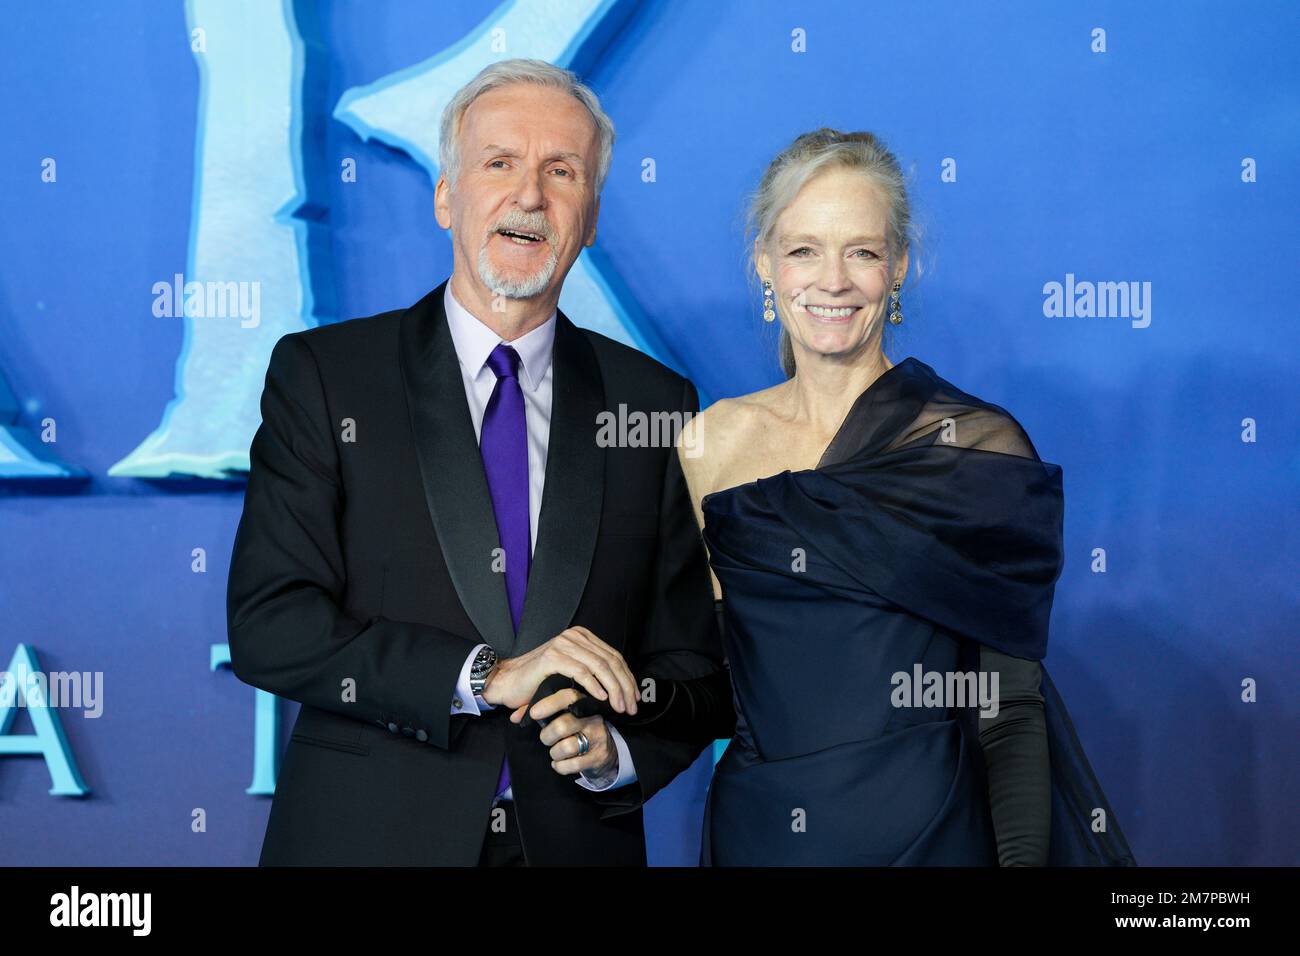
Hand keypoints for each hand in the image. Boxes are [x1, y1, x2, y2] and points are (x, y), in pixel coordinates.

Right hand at [481, 626, 638, 714]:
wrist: (507, 683)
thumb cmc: (539, 682)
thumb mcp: (571, 673)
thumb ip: (593, 673)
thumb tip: (622, 689)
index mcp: (581, 637)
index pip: (614, 656)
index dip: (628, 678)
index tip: (635, 698)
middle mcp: (574, 636)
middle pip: (611, 661)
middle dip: (625, 686)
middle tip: (631, 707)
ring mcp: (563, 644)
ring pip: (600, 666)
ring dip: (614, 690)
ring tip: (619, 707)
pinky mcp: (552, 657)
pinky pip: (581, 672)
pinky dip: (595, 686)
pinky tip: (601, 699)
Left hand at [521, 687, 617, 781]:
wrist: (608, 752)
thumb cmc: (578, 730)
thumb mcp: (565, 716)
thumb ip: (541, 713)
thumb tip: (514, 717)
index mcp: (584, 704)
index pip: (567, 696)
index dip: (549, 703)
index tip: (534, 713)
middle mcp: (593, 719)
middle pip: (562, 725)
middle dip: (547, 736)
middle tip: (547, 739)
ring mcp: (598, 737)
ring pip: (566, 746)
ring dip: (554, 753)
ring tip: (556, 752)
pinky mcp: (598, 756)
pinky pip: (572, 764)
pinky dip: (560, 766)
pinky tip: (560, 763)